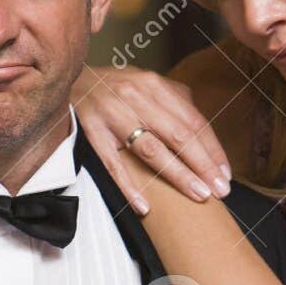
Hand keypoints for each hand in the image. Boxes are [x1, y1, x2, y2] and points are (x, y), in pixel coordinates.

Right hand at [71, 64, 231, 212]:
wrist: (60, 78)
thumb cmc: (108, 87)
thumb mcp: (142, 83)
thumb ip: (173, 100)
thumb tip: (202, 128)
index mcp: (153, 84)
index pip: (193, 120)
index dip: (212, 149)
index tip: (225, 174)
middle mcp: (135, 96)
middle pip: (178, 134)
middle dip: (203, 165)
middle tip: (220, 190)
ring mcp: (111, 114)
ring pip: (151, 149)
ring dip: (178, 174)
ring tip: (198, 195)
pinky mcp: (90, 131)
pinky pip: (113, 164)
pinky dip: (129, 186)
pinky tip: (145, 206)